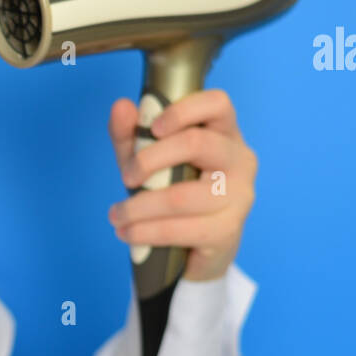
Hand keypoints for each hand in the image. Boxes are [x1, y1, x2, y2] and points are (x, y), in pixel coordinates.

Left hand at [106, 89, 256, 281]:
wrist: (191, 252)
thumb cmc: (172, 193)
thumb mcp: (146, 161)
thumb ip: (131, 134)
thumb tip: (121, 107)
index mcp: (224, 133)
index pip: (217, 104)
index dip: (182, 111)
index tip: (152, 128)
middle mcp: (239, 160)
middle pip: (196, 143)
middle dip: (148, 160)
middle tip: (125, 178)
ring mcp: (239, 197)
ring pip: (181, 196)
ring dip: (138, 207)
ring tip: (116, 215)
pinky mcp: (228, 231)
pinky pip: (180, 229)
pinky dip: (146, 232)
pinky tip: (128, 233)